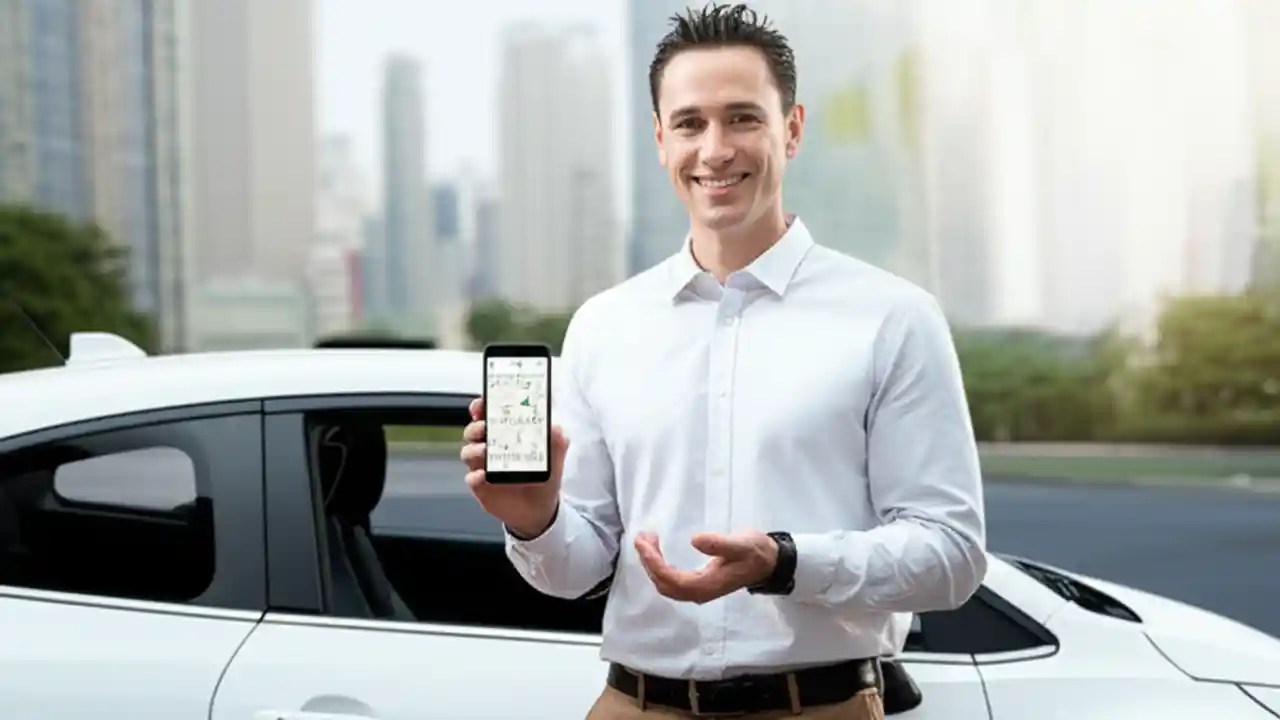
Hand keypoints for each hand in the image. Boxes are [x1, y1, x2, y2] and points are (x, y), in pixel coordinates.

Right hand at [460, 396, 568, 537]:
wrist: (540, 508)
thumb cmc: (544, 476)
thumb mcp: (555, 456)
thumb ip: (557, 439)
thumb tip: (556, 427)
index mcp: (505, 434)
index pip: (488, 415)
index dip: (482, 407)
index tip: (482, 403)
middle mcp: (490, 448)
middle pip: (473, 431)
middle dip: (476, 426)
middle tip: (484, 427)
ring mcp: (483, 467)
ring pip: (468, 452)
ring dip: (474, 449)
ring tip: (486, 450)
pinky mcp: (481, 486)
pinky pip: (471, 479)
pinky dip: (475, 476)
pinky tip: (483, 476)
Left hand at [634, 530, 778, 603]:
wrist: (768, 562)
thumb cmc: (755, 551)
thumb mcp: (741, 543)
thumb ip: (719, 543)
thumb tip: (694, 540)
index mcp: (708, 585)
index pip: (673, 579)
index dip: (655, 563)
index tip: (644, 543)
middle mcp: (700, 592)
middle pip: (664, 584)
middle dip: (648, 562)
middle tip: (641, 537)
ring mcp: (699, 591)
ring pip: (665, 584)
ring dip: (652, 565)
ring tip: (646, 540)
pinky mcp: (698, 585)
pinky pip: (671, 582)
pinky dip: (659, 567)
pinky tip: (656, 552)